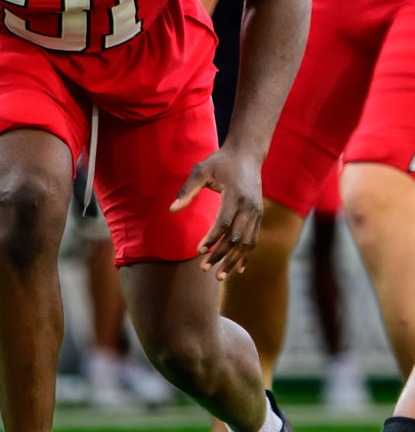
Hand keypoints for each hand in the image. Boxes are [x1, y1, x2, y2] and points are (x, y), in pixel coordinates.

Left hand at [170, 146, 262, 279]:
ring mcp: (256, 212)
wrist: (247, 154)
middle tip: (204, 270)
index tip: (199, 251)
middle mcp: (249, 206)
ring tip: (219, 276)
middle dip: (220, 255)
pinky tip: (238, 270)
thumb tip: (172, 210)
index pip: (224, 223)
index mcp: (236, 195)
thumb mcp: (202, 170)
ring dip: (233, 261)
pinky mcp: (258, 215)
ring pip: (246, 243)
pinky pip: (253, 240)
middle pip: (236, 238)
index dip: (212, 238)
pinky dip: (246, 256)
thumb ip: (187, 190)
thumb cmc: (221, 161)